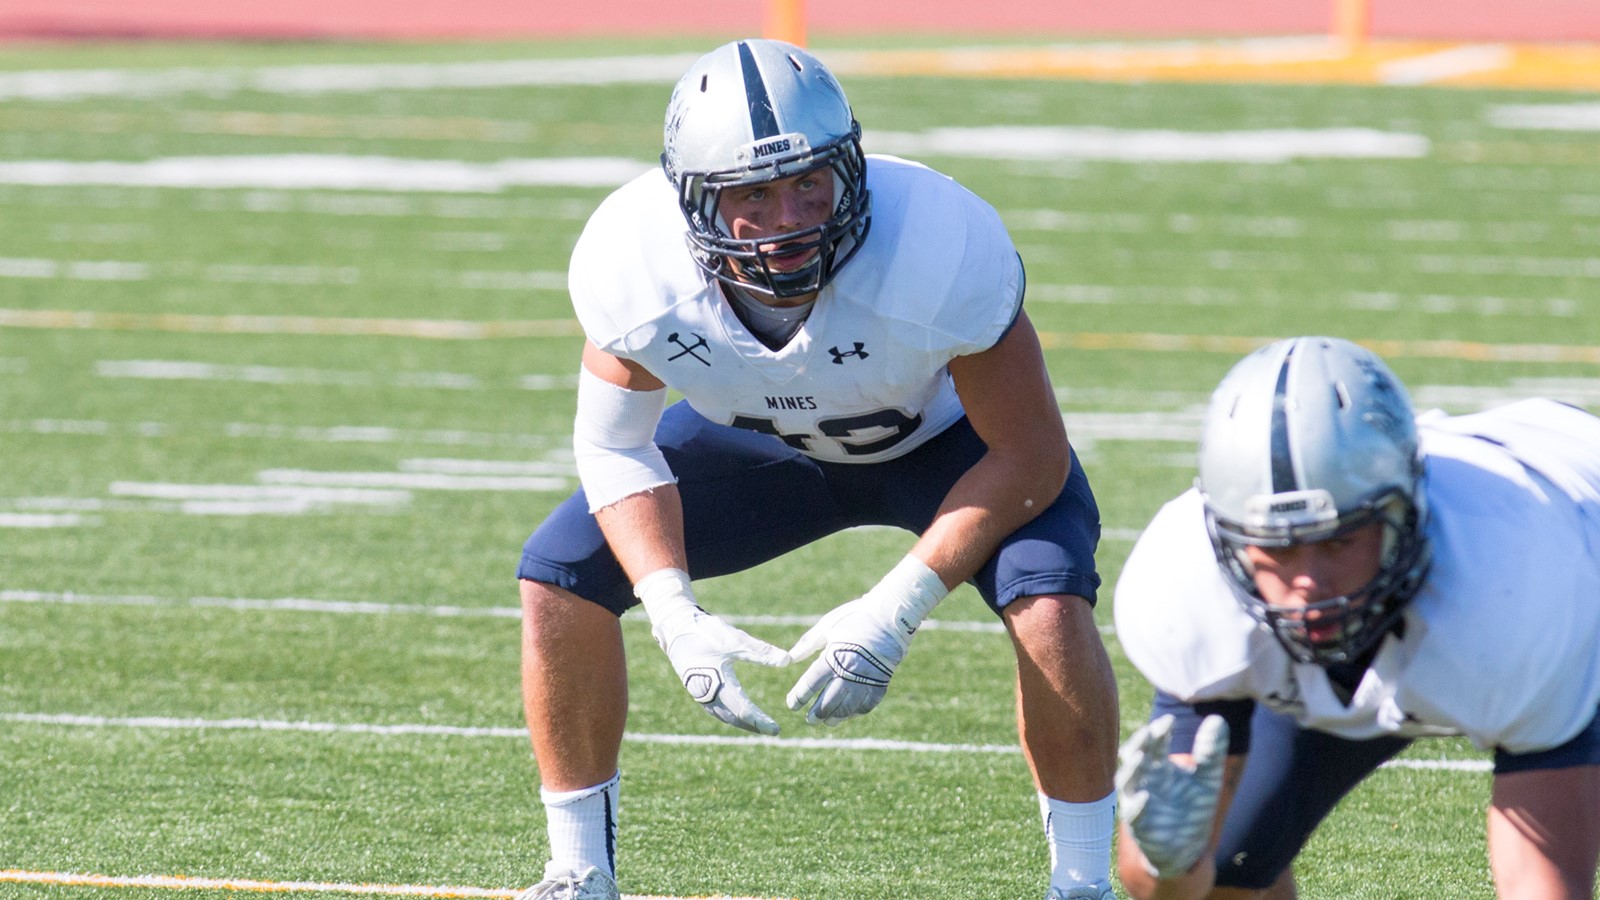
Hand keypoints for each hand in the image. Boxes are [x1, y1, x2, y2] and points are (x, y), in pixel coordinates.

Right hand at [634, 569, 790, 734]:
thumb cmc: (705, 632)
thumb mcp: (735, 640)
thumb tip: (787, 660)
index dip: (760, 721)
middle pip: (735, 718)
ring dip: (743, 722)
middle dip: (754, 725)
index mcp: (718, 684)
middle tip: (773, 730)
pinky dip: (731, 715)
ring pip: (724, 716)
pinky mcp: (698, 690)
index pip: (744, 710)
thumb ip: (761, 652)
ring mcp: (701, 694)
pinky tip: (740, 713)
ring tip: (760, 725)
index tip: (776, 729)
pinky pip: (717, 710)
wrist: (676, 629)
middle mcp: (708, 694)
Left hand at [786, 555, 946, 725]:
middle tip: (810, 719)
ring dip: (835, 717)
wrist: (890, 616)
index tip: (792, 704)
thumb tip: (789, 658)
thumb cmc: (855, 617)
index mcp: (833, 656)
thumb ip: (807, 643)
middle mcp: (849, 671)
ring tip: (826, 722)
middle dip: (816, 713)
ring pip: (847, 708)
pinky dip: (855, 712)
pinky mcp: (881, 684)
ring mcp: (866, 680)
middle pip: (828, 701)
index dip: (799, 696)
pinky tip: (848, 715)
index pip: (811, 683)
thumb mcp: (827, 625)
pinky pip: (866, 705)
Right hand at [1116, 714, 1229, 878]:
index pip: (1154, 742)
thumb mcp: (1208, 779)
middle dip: (1139, 743)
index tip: (1170, 720)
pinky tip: (1145, 797)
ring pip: (1126, 781)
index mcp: (1159, 766)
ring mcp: (1138, 802)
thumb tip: (1217, 718)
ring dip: (1131, 769)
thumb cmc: (1193, 809)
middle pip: (1134, 756)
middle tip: (1149, 731)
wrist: (1188, 849)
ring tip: (1140, 756)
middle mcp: (1144, 780)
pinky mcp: (1139, 826)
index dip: (1160, 731)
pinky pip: (1133, 815)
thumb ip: (1211, 752)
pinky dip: (1136, 806)